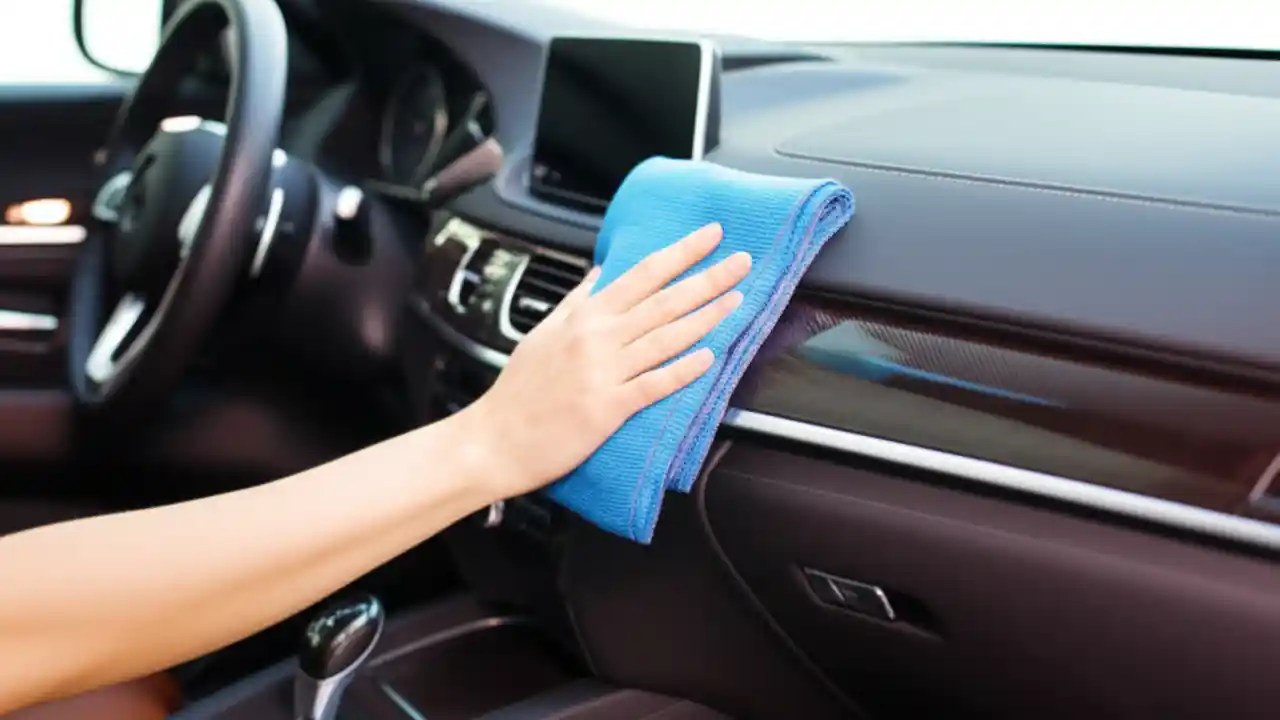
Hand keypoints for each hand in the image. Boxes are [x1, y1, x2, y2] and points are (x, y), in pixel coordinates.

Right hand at [462, 222, 749, 500]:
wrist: (496, 439)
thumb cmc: (519, 391)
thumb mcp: (544, 332)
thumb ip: (576, 301)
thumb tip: (598, 273)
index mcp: (584, 317)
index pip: (642, 274)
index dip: (680, 253)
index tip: (711, 237)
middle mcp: (597, 338)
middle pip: (663, 300)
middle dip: (707, 278)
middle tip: (742, 261)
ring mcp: (604, 372)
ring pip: (665, 337)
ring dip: (706, 317)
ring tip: (736, 301)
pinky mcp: (608, 408)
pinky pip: (654, 384)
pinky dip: (683, 370)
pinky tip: (709, 358)